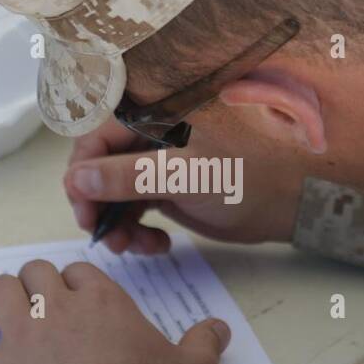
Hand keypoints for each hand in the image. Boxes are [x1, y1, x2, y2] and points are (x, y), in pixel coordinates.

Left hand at [0, 259, 230, 363]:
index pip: (79, 271)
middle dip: (34, 285)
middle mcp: (57, 309)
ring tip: (1, 319)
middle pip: (34, 272)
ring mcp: (20, 338)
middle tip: (37, 309)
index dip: (75, 285)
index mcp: (102, 302)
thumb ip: (205, 342)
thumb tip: (220, 328)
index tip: (76, 302)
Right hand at [64, 120, 305, 254]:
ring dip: (115, 223)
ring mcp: (156, 163)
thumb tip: (77, 180)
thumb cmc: (246, 175)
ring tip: (131, 247)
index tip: (84, 211)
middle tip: (105, 237)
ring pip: (112, 192)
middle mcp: (149, 135)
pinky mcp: (165, 189)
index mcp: (153, 116)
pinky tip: (154, 245)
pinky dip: (135, 230)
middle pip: (98, 166)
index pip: (96, 137)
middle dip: (96, 204)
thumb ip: (128, 177)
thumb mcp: (184, 175)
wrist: (287, 201)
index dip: (82, 173)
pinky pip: (133, 209)